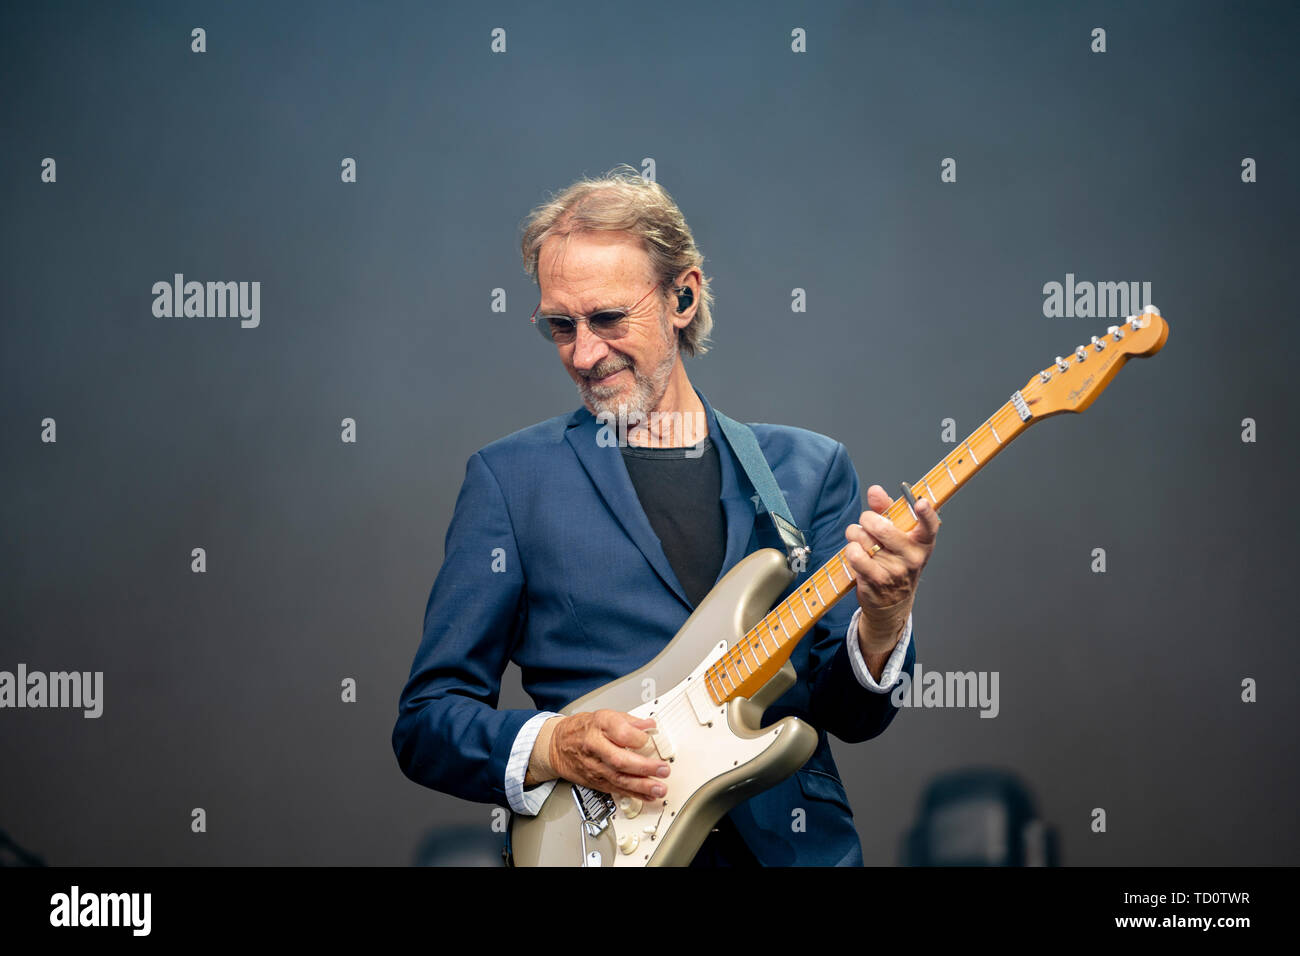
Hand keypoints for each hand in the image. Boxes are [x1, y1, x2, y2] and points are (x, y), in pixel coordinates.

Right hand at [534, 710, 670, 800]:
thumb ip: (629, 721)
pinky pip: (615, 789)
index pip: (621, 731)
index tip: (650, 738)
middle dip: (644, 767)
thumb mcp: (604, 716)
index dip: (638, 737)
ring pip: (618, 779)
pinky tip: (647, 796)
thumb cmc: (582, 729)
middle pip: (619, 760)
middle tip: (662, 769)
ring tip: (658, 789)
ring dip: (641, 786)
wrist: (556, 745)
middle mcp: (595, 747)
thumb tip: (649, 726)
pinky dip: (633, 794)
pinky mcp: (594, 781)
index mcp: (599, 725)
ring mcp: (594, 767)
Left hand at [844, 484, 940, 653]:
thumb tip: (875, 491)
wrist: (892, 602)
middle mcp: (912, 557)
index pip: (930, 526)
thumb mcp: (898, 535)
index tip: (921, 503)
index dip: (926, 513)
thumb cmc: (895, 560)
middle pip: (882, 527)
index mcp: (922, 542)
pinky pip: (855, 555)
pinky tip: (855, 553)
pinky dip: (850, 549)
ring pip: (863, 538)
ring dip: (855, 535)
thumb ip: (886, 509)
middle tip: (866, 522)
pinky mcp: (877, 581)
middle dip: (866, 519)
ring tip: (861, 541)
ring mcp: (896, 571)